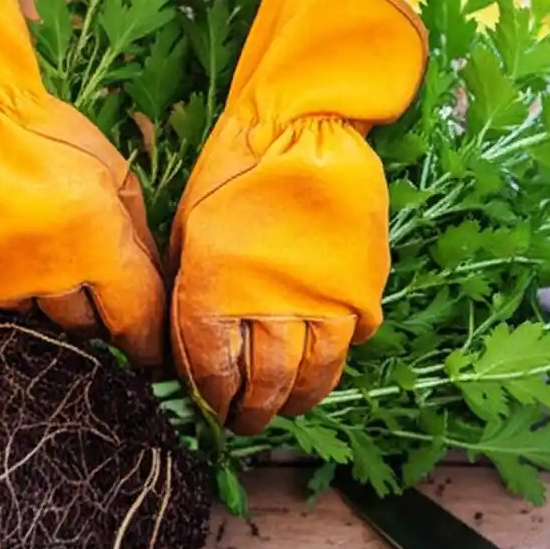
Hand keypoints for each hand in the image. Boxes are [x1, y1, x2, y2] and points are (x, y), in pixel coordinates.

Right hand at [0, 0, 164, 365]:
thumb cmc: (48, 139)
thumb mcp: (115, 176)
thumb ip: (137, 236)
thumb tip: (151, 285)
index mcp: (98, 247)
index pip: (134, 320)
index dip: (145, 342)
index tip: (148, 354)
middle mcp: (49, 277)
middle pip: (84, 325)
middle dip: (91, 306)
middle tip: (79, 271)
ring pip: (34, 316)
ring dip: (39, 293)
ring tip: (28, 245)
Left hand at [168, 0, 426, 433]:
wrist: (300, 127)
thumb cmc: (231, 174)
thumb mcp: (188, 234)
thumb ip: (191, 294)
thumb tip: (192, 346)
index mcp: (214, 295)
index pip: (214, 373)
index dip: (214, 399)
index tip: (214, 408)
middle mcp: (268, 310)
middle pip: (265, 385)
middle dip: (254, 412)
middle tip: (249, 421)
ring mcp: (320, 303)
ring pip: (313, 376)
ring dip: (298, 399)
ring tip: (289, 405)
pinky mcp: (361, 291)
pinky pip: (350, 342)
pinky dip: (336, 358)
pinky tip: (324, 360)